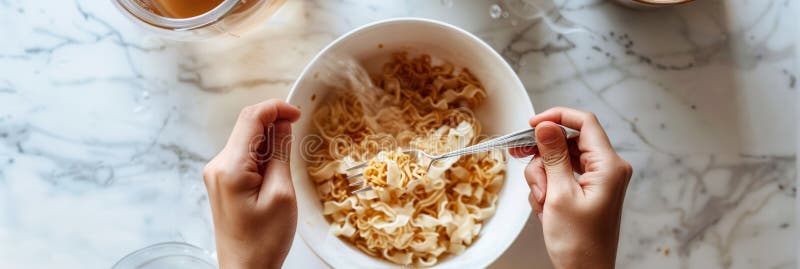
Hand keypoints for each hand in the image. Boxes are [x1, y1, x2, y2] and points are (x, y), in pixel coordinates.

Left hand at [203, 99, 300, 268]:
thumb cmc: (264, 240)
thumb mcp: (281, 193)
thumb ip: (281, 153)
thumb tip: (283, 123)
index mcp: (230, 167)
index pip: (251, 118)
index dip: (276, 108)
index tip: (298, 113)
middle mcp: (217, 166)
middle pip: (247, 126)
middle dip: (274, 124)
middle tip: (298, 138)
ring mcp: (217, 174)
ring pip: (246, 140)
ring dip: (269, 141)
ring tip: (287, 166)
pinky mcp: (223, 182)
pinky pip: (244, 156)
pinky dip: (262, 155)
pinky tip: (276, 172)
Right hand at [510, 107, 631, 268]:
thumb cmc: (578, 243)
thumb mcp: (559, 195)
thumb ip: (553, 156)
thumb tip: (545, 126)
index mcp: (609, 166)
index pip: (584, 123)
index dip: (556, 117)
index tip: (532, 124)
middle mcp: (607, 168)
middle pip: (568, 141)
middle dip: (543, 155)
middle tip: (522, 161)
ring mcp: (597, 180)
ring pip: (560, 159)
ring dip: (543, 175)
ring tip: (542, 199)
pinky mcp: (587, 190)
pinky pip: (561, 175)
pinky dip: (548, 186)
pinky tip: (545, 205)